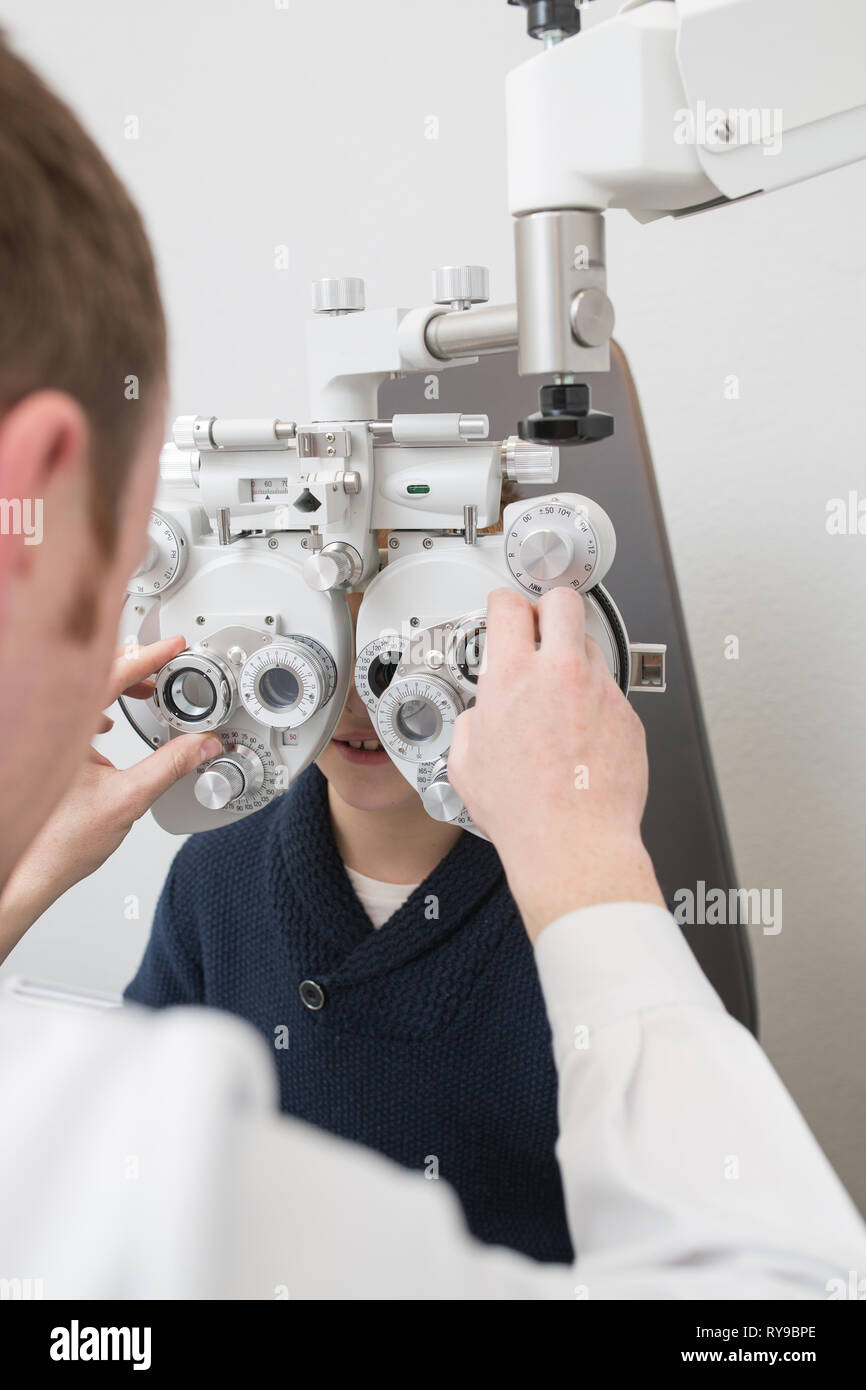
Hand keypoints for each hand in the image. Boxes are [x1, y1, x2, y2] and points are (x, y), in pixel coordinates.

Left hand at [0, 636, 220, 959]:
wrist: (26, 872)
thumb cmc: (57, 842)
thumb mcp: (129, 799)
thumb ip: (171, 766)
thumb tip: (202, 746)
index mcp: (64, 726)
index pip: (111, 673)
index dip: (148, 656)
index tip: (172, 648)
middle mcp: (46, 726)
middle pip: (93, 674)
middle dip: (133, 666)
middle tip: (163, 668)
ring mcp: (40, 739)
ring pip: (80, 693)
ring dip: (114, 687)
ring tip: (143, 693)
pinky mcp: (39, 754)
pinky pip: (67, 715)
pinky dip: (93, 711)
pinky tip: (105, 725)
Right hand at [448, 587, 663, 941]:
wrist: (573, 844)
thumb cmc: (524, 813)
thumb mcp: (467, 763)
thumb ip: (474, 721)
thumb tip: (482, 713)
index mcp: (512, 679)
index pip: (509, 605)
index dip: (504, 604)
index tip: (507, 612)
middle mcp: (559, 675)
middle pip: (563, 602)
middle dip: (550, 608)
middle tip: (543, 626)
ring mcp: (600, 691)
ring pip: (591, 645)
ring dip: (574, 658)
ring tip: (562, 693)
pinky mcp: (627, 715)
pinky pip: (611, 690)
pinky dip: (596, 702)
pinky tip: (583, 734)